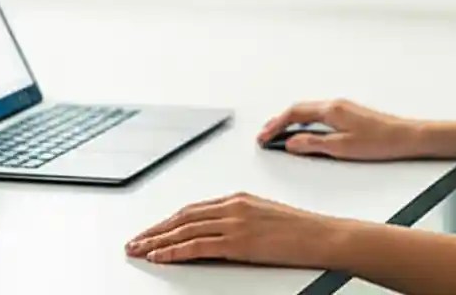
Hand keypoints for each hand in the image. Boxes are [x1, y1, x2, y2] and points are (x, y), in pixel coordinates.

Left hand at [124, 192, 352, 267]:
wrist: (320, 235)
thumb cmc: (299, 230)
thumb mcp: (264, 216)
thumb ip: (239, 219)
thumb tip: (218, 231)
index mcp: (238, 199)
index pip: (192, 209)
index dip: (168, 221)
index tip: (152, 230)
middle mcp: (232, 206)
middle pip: (182, 217)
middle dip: (155, 230)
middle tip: (135, 241)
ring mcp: (234, 223)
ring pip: (184, 230)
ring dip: (157, 241)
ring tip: (139, 249)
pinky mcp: (237, 241)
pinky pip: (196, 246)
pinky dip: (174, 251)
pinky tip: (160, 256)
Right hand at [256, 99, 424, 160]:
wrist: (407, 137)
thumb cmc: (381, 142)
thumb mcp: (341, 148)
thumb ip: (313, 145)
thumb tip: (291, 143)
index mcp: (331, 110)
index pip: (294, 113)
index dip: (275, 125)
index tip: (263, 137)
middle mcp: (335, 104)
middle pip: (298, 109)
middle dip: (278, 122)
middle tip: (265, 136)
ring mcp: (342, 108)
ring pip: (308, 111)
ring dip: (290, 121)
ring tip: (278, 134)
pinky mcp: (349, 114)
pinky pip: (318, 114)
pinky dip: (304, 122)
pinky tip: (303, 132)